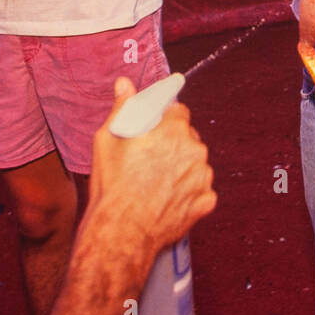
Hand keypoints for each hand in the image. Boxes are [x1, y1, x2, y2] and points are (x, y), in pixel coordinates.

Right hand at [88, 77, 216, 257]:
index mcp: (174, 129)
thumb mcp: (108, 139)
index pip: (178, 112)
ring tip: (156, 184)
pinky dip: (188, 194)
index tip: (154, 132)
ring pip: (196, 165)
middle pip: (189, 139)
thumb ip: (122, 107)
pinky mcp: (206, 201)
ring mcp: (203, 177)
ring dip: (183, 170)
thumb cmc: (113, 185)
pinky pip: (201, 191)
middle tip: (150, 162)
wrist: (122, 231)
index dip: (164, 121)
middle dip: (174, 146)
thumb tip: (125, 84)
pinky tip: (167, 200)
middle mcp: (195, 150)